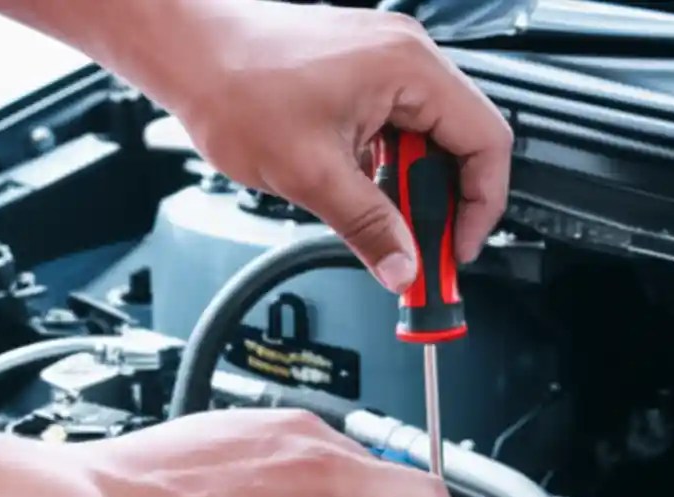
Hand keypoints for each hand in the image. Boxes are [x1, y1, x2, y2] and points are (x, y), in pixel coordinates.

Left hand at [156, 1, 512, 292]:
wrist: (187, 51)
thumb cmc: (235, 85)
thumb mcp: (311, 175)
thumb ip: (368, 227)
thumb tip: (403, 268)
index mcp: (410, 68)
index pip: (486, 141)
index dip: (481, 205)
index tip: (457, 248)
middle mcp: (404, 56)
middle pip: (459, 141)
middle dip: (441, 203)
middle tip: (421, 250)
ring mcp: (381, 61)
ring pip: (424, 138)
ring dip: (408, 186)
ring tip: (382, 225)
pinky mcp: (356, 73)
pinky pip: (393, 126)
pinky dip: (384, 166)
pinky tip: (358, 192)